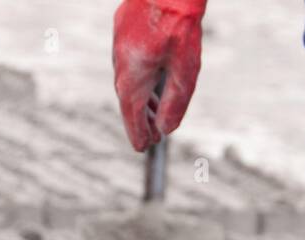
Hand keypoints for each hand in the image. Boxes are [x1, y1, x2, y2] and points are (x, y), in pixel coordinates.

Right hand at [113, 0, 205, 151]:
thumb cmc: (180, 26)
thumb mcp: (185, 70)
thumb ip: (175, 103)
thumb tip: (166, 130)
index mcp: (133, 78)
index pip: (132, 116)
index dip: (139, 134)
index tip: (143, 148)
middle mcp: (120, 65)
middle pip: (127, 101)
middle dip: (140, 120)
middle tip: (152, 137)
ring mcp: (118, 47)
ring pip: (127, 82)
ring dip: (140, 100)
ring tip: (153, 115)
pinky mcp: (122, 31)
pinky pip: (127, 64)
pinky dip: (138, 80)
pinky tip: (150, 82)